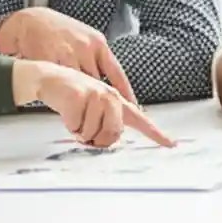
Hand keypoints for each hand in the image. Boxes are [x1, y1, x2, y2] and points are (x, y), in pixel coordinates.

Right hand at [0, 8, 136, 102]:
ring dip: (84, 103)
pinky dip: (65, 96)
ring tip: (84, 115)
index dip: (126, 94)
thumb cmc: (58, 32)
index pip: (116, 73)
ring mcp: (69, 53)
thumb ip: (96, 60)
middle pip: (99, 84)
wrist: (31, 20)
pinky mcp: (50, 59)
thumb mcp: (84, 40)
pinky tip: (66, 105)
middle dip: (102, 102)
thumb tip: (108, 86)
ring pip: (80, 87)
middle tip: (105, 118)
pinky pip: (61, 85)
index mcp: (98, 43)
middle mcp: (86, 48)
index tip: (135, 110)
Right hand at [29, 62, 173, 147]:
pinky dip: (68, 125)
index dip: (156, 134)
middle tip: (85, 129)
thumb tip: (110, 140)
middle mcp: (110, 96)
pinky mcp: (79, 97)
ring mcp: (95, 94)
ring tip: (74, 114)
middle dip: (96, 139)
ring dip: (79, 132)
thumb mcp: (93, 109)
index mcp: (116, 101)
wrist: (49, 78)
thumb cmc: (72, 97)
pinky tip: (66, 110)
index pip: (140, 119)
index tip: (172, 144)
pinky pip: (75, 127)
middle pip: (112, 136)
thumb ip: (107, 122)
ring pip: (91, 134)